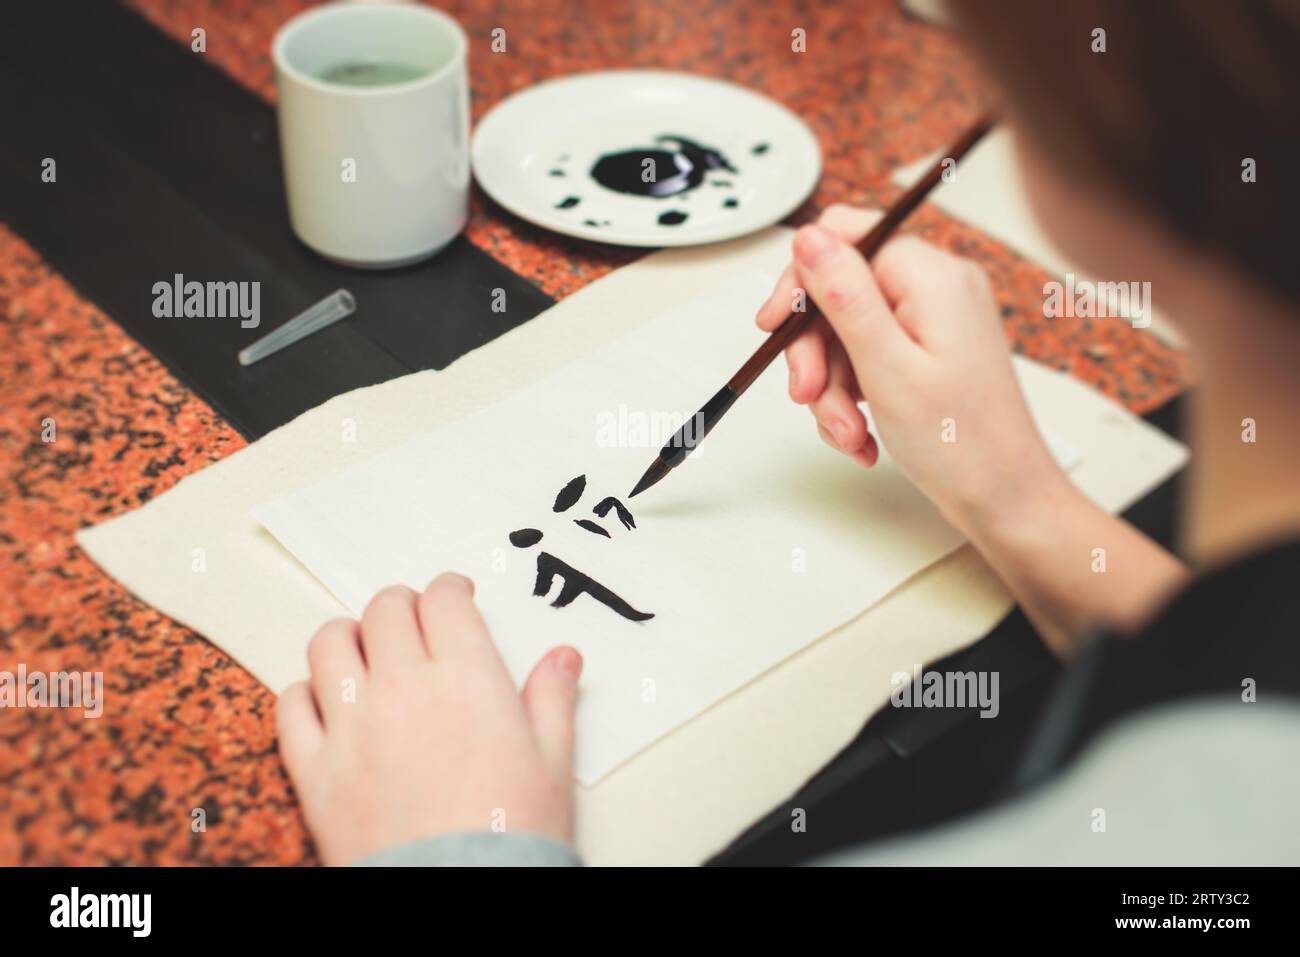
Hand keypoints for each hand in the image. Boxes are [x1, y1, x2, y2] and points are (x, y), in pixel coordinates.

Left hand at [276, 573, 580, 865]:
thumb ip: (552, 700)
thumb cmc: (511, 838)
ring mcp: (353, 726)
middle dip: (401, 604)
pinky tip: (325, 702)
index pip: (444, 601)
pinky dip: (305, 693)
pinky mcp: (316, 770)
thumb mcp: (553, 764)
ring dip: (348, 636)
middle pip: (385, 610)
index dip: (449, 589)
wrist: (459, 895)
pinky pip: (291, 707)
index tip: (454, 595)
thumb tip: (563, 659)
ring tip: (363, 648)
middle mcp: (403, 688)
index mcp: (467, 679)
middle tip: (412, 616)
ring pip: (329, 645)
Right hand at [756, 205, 1065, 532]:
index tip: (774, 325)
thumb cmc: (962, 444)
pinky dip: (853, 398)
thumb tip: (809, 236)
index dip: (800, 281)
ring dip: (832, 387)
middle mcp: (936, 287)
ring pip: (847, 334)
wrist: (1005, 498)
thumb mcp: (886, 367)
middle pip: (840, 292)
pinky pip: (867, 359)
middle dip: (816, 351)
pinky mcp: (929, 350)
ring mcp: (933, 320)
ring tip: (848, 433)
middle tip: (809, 396)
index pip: (843, 239)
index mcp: (931, 277)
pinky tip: (862, 436)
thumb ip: (844, 296)